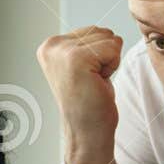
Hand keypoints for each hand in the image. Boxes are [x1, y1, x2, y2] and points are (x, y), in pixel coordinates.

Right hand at [37, 26, 124, 163]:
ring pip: (109, 39)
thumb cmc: (89, 103)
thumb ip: (85, 44)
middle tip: (91, 81)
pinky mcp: (76, 59)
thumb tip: (103, 30)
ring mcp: (62, 52)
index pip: (94, 30)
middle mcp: (51, 46)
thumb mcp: (81, 65)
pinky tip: (97, 84)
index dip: (99, 55)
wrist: (86, 133)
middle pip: (102, 31)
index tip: (85, 76)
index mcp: (49, 45)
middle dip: (105, 57)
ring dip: (109, 63)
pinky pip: (113, 48)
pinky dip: (113, 67)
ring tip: (93, 83)